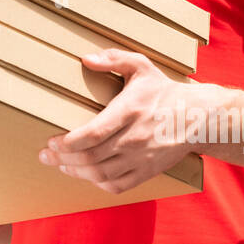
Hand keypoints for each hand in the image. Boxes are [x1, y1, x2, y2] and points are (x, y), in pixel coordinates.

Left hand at [38, 48, 194, 193]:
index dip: (67, 142)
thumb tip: (86, 58)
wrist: (198, 118)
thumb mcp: (141, 66)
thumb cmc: (164, 91)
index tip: (51, 141)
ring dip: (76, 172)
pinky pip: (117, 185)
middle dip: (62, 158)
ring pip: (100, 174)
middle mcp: (134, 139)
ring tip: (60, 164)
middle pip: (91, 157)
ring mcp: (141, 158)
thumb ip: (114, 59)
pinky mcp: (147, 172)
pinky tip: (86, 175)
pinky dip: (98, 183)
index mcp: (129, 112)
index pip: (92, 134)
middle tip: (45, 155)